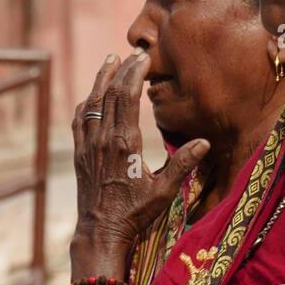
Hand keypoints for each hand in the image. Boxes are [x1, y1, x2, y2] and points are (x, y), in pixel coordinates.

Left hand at [70, 51, 208, 256]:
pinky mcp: (80, 154)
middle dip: (121, 70)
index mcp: (125, 143)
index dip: (133, 74)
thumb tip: (204, 142)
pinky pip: (80, 120)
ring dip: (101, 80)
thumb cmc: (136, 212)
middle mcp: (103, 139)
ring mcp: (88, 146)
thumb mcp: (164, 191)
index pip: (127, 98)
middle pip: (110, 94)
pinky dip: (86, 103)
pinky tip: (92, 96)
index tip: (143, 57)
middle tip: (134, 53)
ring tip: (110, 60)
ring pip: (92, 103)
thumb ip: (183, 164)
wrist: (100, 231)